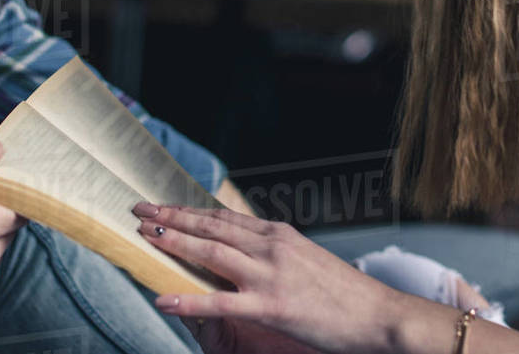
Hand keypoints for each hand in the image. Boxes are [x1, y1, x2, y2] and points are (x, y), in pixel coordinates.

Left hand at [133, 203, 404, 353]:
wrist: (380, 314)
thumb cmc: (345, 293)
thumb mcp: (307, 260)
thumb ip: (275, 252)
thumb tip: (245, 249)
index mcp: (279, 234)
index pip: (223, 216)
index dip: (188, 210)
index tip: (162, 204)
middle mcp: (271, 246)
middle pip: (210, 226)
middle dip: (171, 217)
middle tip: (138, 208)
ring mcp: (270, 274)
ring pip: (210, 252)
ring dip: (174, 241)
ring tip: (143, 235)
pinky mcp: (272, 305)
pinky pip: (220, 302)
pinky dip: (188, 299)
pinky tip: (164, 298)